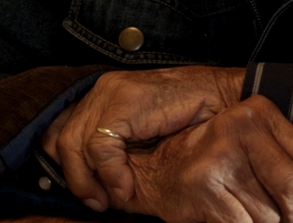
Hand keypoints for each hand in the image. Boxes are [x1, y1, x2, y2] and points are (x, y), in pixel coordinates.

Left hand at [41, 66, 242, 210]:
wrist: (228, 98)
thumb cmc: (196, 119)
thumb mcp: (150, 138)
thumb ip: (124, 152)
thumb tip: (99, 186)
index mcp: (106, 97)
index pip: (65, 133)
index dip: (71, 168)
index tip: (90, 195)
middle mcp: (104, 91)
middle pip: (64, 139)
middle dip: (76, 179)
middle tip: (97, 203)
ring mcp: (112, 93)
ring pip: (75, 143)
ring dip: (90, 179)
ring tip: (112, 198)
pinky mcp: (125, 101)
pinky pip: (99, 146)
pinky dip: (109, 172)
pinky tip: (125, 186)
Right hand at [124, 95, 292, 222]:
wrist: (157, 169)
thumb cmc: (214, 162)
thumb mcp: (258, 155)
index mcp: (257, 112)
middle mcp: (237, 127)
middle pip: (292, 186)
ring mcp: (217, 157)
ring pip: (270, 213)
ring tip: (254, 215)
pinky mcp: (202, 186)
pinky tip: (238, 220)